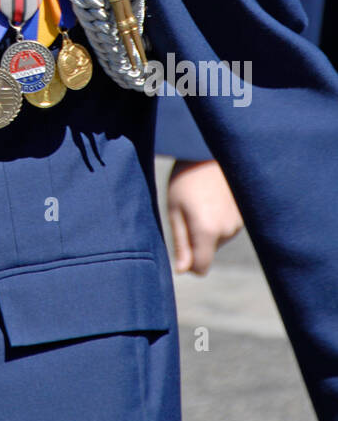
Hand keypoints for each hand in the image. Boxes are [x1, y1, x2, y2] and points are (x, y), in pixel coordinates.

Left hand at [166, 159, 242, 275]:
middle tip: (188, 210)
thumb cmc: (186, 178)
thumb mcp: (174, 209)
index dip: (189, 263)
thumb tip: (183, 271)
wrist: (209, 149)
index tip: (182, 248)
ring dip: (210, 225)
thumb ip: (181, 243)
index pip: (201, 268)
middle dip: (198, 238)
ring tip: (202, 198)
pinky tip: (215, 196)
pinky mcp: (246, 213)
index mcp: (207, 231)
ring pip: (220, 237)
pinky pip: (229, 225)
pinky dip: (221, 216)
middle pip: (209, 250)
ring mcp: (240, 222)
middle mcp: (227, 231)